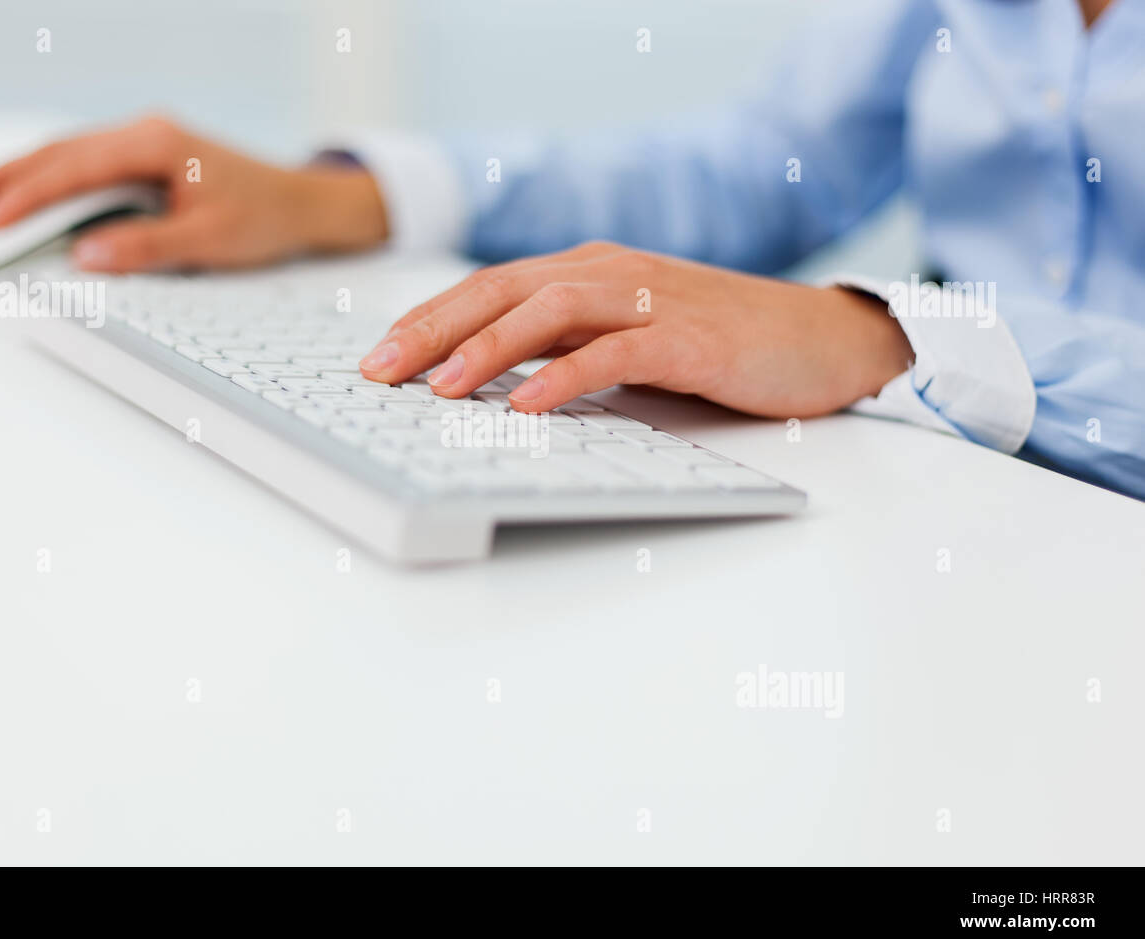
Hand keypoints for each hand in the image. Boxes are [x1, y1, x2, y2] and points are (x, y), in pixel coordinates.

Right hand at [0, 115, 388, 271]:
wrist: (302, 204)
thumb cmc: (264, 218)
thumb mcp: (206, 242)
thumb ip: (143, 248)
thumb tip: (83, 255)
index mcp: (155, 144)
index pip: (73, 168)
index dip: (26, 197)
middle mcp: (144, 133)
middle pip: (57, 152)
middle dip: (7, 183)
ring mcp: (143, 141)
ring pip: (66, 154)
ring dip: (23, 180)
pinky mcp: (145, 156)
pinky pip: (85, 164)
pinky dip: (51, 181)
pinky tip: (28, 201)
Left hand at [359, 241, 912, 417]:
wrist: (820, 339)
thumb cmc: (718, 342)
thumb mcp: (627, 336)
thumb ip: (568, 344)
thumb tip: (492, 379)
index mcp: (590, 271)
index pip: (491, 288)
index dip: (429, 320)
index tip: (379, 356)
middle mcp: (612, 274)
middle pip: (504, 291)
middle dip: (433, 330)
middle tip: (379, 371)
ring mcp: (651, 302)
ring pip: (551, 311)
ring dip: (488, 348)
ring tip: (439, 388)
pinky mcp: (689, 340)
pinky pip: (615, 352)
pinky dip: (566, 376)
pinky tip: (527, 405)